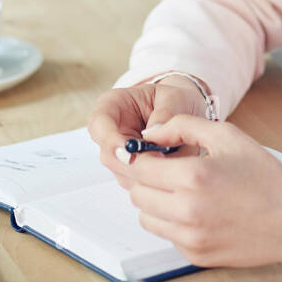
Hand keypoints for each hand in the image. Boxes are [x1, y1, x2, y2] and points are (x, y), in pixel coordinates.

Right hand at [87, 76, 206, 188]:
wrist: (181, 113)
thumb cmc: (173, 101)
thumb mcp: (174, 98)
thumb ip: (166, 113)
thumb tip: (154, 133)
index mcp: (112, 105)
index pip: (100, 124)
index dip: (111, 140)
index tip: (129, 150)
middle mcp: (110, 132)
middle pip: (109, 156)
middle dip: (135, 163)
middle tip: (160, 162)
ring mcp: (118, 155)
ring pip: (123, 173)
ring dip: (148, 173)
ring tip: (174, 160)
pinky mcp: (130, 173)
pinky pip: (137, 183)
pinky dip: (154, 181)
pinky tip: (172, 170)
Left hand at [123, 114, 281, 266]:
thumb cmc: (265, 175)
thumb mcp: (227, 135)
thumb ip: (183, 126)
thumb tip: (151, 133)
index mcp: (193, 176)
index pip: (139, 168)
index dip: (140, 158)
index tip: (149, 155)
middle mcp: (188, 210)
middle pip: (136, 194)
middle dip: (145, 180)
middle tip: (166, 172)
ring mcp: (192, 237)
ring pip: (146, 218)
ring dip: (155, 203)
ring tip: (181, 191)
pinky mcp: (197, 254)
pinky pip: (167, 236)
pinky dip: (173, 223)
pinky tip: (196, 210)